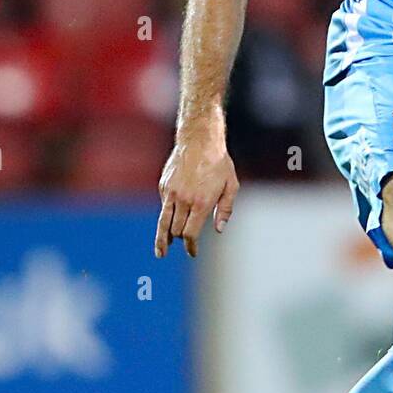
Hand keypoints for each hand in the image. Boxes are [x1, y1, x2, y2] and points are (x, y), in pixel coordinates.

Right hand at [155, 137, 238, 257]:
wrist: (199, 140)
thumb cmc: (219, 163)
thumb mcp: (231, 185)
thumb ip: (225, 209)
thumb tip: (219, 229)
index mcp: (201, 203)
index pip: (190, 234)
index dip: (191, 246)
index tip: (192, 252)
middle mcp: (184, 200)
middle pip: (176, 230)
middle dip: (181, 240)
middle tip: (185, 245)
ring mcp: (171, 193)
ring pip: (163, 223)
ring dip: (162, 239)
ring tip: (161, 252)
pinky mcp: (164, 186)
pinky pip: (165, 206)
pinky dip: (169, 213)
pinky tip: (176, 212)